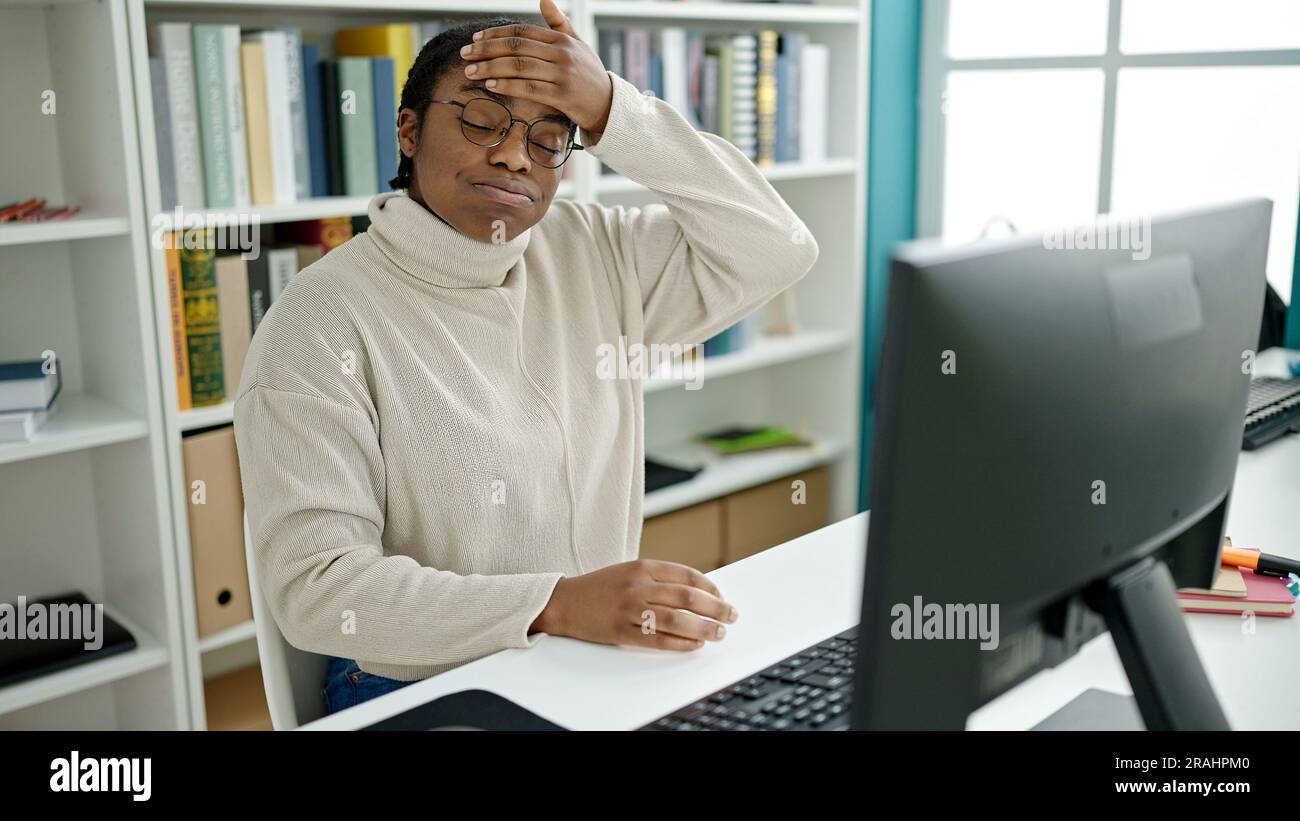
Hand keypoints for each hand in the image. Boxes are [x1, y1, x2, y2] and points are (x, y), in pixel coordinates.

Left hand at [459, 0, 612, 136]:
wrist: (608, 104)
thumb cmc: (588, 73)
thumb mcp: (577, 44)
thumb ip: (558, 22)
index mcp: (561, 39)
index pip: (521, 32)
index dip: (496, 34)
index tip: (476, 40)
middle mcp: (561, 54)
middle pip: (516, 47)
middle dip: (486, 50)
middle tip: (465, 55)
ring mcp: (562, 74)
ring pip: (519, 67)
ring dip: (490, 69)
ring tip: (471, 71)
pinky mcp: (561, 95)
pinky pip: (529, 89)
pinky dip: (507, 86)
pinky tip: (491, 85)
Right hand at [531, 560, 739, 650]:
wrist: (565, 601)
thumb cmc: (601, 587)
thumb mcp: (630, 571)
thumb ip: (659, 579)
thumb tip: (697, 593)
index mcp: (643, 567)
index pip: (687, 575)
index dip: (710, 588)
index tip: (722, 597)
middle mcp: (639, 585)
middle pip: (688, 597)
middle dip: (716, 608)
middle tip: (731, 615)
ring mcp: (630, 609)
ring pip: (677, 619)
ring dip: (704, 627)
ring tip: (719, 633)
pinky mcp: (622, 631)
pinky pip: (658, 640)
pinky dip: (681, 643)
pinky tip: (694, 645)